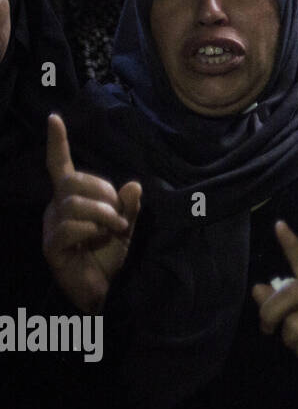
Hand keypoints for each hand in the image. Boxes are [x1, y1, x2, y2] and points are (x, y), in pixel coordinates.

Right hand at [41, 114, 141, 313]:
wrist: (105, 291)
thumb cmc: (109, 257)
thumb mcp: (125, 227)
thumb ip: (129, 207)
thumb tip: (135, 184)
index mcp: (72, 199)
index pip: (61, 166)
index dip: (57, 143)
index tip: (54, 118)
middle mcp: (56, 208)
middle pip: (73, 180)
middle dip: (103, 192)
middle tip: (118, 215)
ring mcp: (51, 227)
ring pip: (74, 202)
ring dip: (103, 213)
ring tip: (114, 228)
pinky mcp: (51, 246)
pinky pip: (70, 226)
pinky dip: (92, 229)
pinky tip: (100, 238)